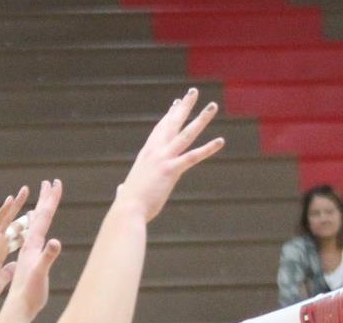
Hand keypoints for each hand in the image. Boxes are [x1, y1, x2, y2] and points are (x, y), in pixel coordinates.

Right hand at [0, 188, 31, 307]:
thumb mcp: (2, 280)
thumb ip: (8, 271)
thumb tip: (15, 267)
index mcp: (0, 253)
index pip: (15, 237)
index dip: (24, 229)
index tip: (33, 221)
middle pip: (11, 224)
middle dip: (21, 212)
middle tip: (31, 201)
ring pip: (4, 218)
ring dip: (14, 205)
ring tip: (24, 190)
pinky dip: (3, 210)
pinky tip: (12, 199)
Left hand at [4, 179, 62, 319]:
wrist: (18, 309)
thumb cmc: (29, 294)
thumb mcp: (39, 274)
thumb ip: (47, 257)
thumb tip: (55, 241)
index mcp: (32, 245)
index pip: (42, 217)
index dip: (50, 200)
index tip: (55, 182)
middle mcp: (28, 246)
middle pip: (37, 217)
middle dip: (45, 199)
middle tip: (50, 182)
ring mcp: (28, 254)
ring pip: (33, 227)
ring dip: (39, 212)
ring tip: (41, 200)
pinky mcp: (28, 262)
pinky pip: (30, 240)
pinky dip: (33, 231)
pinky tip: (31, 229)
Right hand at [117, 88, 224, 222]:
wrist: (127, 210)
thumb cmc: (127, 205)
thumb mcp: (127, 191)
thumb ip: (124, 188)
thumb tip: (121, 190)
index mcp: (145, 155)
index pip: (159, 130)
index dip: (170, 116)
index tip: (177, 103)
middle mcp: (154, 152)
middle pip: (172, 124)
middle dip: (184, 107)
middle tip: (193, 92)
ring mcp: (163, 159)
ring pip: (186, 134)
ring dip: (201, 119)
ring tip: (212, 106)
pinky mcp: (171, 170)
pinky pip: (193, 156)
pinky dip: (208, 148)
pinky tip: (220, 141)